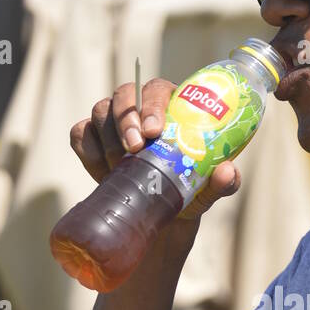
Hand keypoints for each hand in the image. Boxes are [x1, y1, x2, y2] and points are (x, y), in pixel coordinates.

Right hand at [68, 76, 241, 220]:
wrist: (160, 219)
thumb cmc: (189, 192)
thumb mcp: (208, 190)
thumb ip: (224, 182)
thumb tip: (228, 172)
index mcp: (172, 106)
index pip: (157, 90)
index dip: (152, 105)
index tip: (154, 131)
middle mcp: (139, 108)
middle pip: (124, 93)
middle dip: (126, 118)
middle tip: (134, 147)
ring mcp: (112, 122)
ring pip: (100, 111)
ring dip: (108, 138)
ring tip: (120, 167)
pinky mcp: (91, 140)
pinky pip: (81, 134)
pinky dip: (88, 150)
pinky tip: (102, 172)